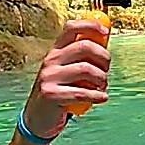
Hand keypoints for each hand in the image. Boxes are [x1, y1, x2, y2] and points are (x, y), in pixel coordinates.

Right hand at [23, 19, 110, 135]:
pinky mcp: (51, 94)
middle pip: (84, 47)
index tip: (105, 32)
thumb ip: (82, 57)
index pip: (71, 28)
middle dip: (103, 57)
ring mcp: (49, 77)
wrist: (37, 118)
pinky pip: (82, 92)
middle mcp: (50, 60)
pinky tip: (102, 98)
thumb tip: (105, 39)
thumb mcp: (66, 71)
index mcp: (55, 51)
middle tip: (106, 69)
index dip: (90, 25)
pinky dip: (97, 95)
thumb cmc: (58, 92)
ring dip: (102, 79)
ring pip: (86, 69)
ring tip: (102, 87)